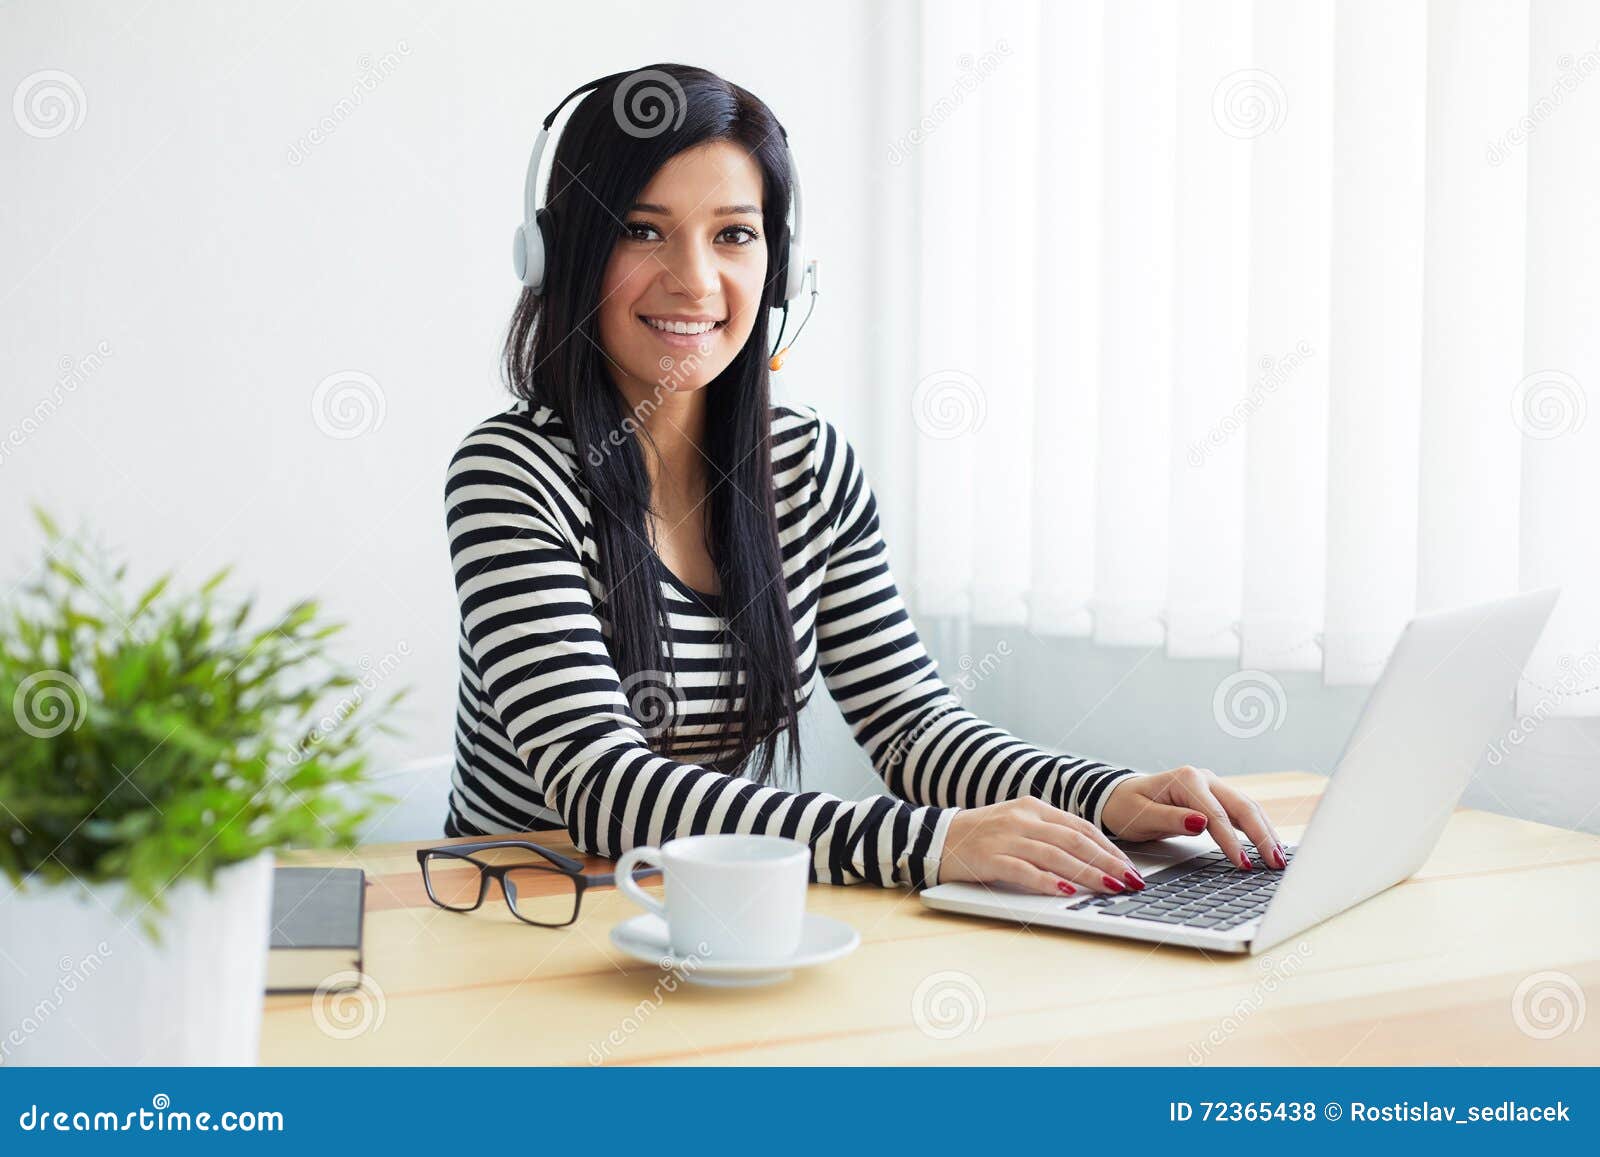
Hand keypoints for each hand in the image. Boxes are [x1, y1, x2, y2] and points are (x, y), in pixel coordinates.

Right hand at [936, 797, 1147, 895]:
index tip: (1129, 866)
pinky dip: (1048, 881)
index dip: (1109, 847)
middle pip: (1075, 840)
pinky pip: (1025, 871)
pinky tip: (1067, 891)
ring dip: (1088, 873)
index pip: (1081, 827)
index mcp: (1033, 808)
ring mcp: (1006, 838)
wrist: (936, 837)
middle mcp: (1023, 819)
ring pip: (1056, 855)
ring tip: (1110, 888)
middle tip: (1130, 880)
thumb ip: (1049, 834)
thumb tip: (1090, 856)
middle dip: (1108, 862)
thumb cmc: (981, 836)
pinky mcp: (991, 858)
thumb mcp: (1018, 824)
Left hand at [1099, 765, 1286, 870]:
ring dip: (1265, 832)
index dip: (1231, 841)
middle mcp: (1204, 779)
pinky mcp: (1215, 797)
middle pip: (1242, 807)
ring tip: (1279, 858)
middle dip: (1261, 836)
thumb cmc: (1127, 807)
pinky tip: (1269, 844)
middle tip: (1275, 863)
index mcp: (1186, 780)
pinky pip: (1241, 812)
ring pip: (1247, 808)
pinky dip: (1257, 828)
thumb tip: (1201, 823)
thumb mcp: (1141, 816)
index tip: (1242, 863)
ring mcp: (1212, 786)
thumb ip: (1171, 819)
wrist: (1119, 797)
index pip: (1216, 815)